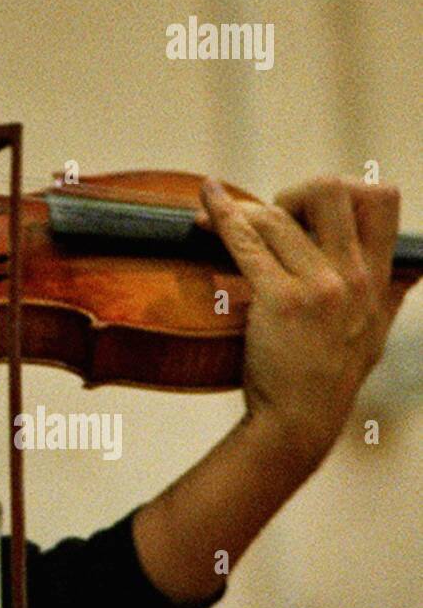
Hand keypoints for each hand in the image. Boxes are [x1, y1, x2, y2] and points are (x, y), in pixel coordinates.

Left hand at [198, 174, 405, 471]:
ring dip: (242, 211)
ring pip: (277, 215)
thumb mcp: (376, 334)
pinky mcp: (280, 300)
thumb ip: (389, 296)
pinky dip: (218, 217)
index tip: (311, 210)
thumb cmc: (330, 376)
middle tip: (271, 218)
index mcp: (379, 276)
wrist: (300, 420)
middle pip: (333, 189)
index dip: (344, 186)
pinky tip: (205, 202)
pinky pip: (245, 242)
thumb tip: (409, 270)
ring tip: (216, 218)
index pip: (383, 198)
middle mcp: (355, 276)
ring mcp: (319, 287)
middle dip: (294, 191)